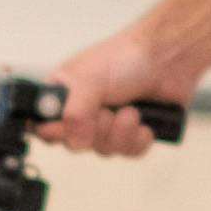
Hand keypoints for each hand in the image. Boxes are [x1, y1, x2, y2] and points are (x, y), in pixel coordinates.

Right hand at [38, 27, 180, 157]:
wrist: (168, 57)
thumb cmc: (126, 57)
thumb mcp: (90, 80)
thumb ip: (75, 113)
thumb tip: (76, 141)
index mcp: (63, 94)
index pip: (42, 125)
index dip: (55, 132)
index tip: (69, 128)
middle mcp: (82, 111)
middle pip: (75, 144)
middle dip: (97, 130)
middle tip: (108, 112)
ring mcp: (107, 123)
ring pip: (104, 150)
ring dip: (120, 133)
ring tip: (132, 111)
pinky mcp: (132, 133)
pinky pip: (128, 153)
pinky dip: (137, 140)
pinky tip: (144, 123)